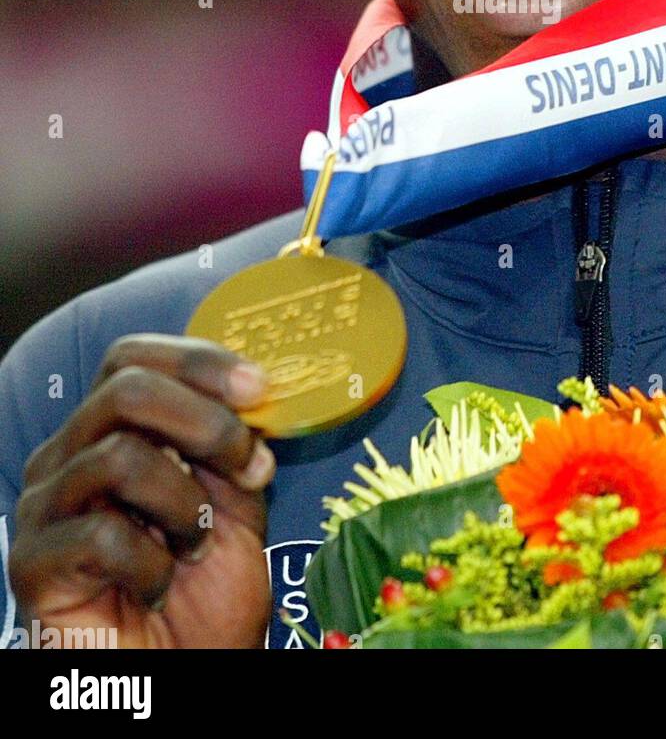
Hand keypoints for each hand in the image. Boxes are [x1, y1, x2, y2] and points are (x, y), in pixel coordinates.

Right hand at [10, 335, 276, 648]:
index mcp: (109, 431)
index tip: (260, 386)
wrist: (177, 677)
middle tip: (246, 465)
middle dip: (205, 421)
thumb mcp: (235, 506)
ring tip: (196, 544)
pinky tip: (160, 585)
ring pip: (120, 456)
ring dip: (184, 502)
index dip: (199, 362)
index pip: (133, 359)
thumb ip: (237, 449)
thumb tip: (259, 395)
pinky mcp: (34, 565)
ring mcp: (44, 508)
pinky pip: (102, 535)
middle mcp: (67, 456)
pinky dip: (153, 562)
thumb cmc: (198, 596)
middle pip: (125, 389)